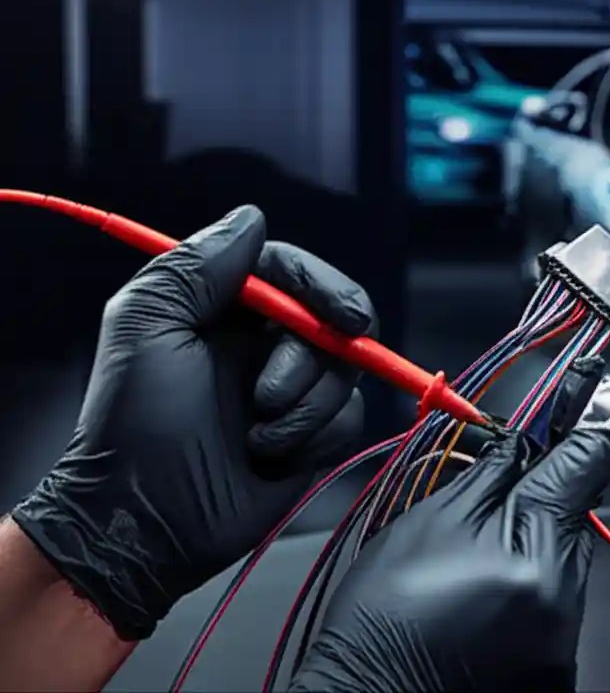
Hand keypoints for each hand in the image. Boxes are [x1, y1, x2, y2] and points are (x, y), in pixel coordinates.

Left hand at [10, 206, 375, 640]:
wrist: (143, 518)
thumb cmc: (134, 421)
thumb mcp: (147, 326)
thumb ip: (196, 266)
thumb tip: (252, 217)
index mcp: (221, 309)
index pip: (289, 272)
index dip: (322, 285)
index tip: (343, 314)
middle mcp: (261, 344)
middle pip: (332, 317)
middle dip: (323, 345)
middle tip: (311, 363)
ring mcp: (289, 392)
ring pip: (344, 371)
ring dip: (307, 401)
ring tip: (258, 430)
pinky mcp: (310, 438)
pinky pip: (348, 417)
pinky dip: (316, 433)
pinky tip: (272, 454)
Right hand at [289, 376, 609, 692]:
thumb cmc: (383, 622)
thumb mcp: (428, 525)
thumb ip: (491, 476)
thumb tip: (530, 438)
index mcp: (535, 546)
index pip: (590, 461)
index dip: (608, 419)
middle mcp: (564, 592)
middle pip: (575, 515)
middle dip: (541, 498)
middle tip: (483, 510)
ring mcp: (563, 635)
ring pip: (561, 559)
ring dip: (528, 548)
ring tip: (465, 573)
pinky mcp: (555, 666)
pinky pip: (552, 604)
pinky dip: (524, 592)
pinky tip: (477, 606)